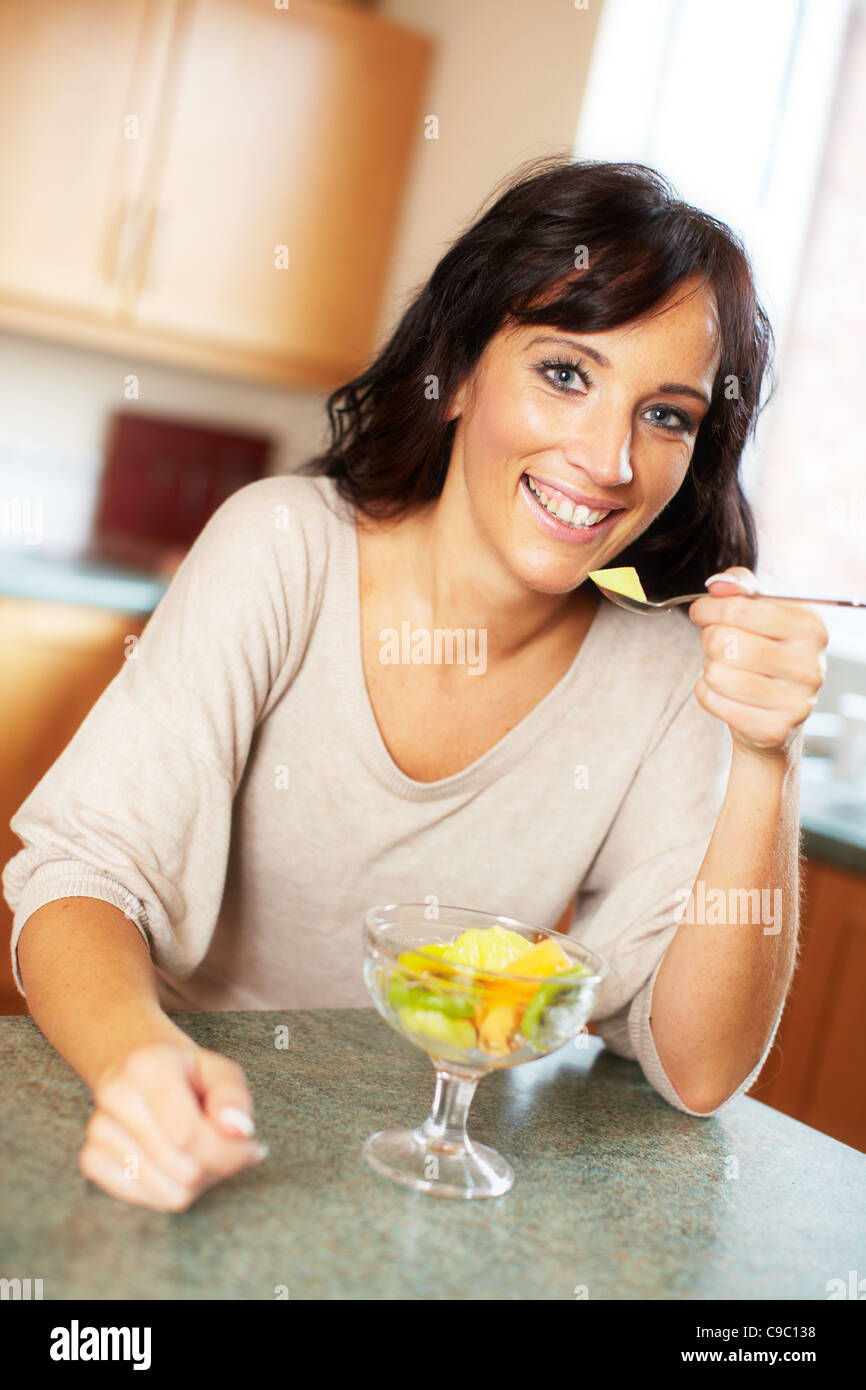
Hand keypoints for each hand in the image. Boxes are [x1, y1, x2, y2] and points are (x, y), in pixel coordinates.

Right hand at [79, 1042, 266, 1211]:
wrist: (137, 1068)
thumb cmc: (186, 1074)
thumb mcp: (219, 1071)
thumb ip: (234, 1097)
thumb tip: (239, 1131)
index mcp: (148, 1067)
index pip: (189, 1135)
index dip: (229, 1153)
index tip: (252, 1148)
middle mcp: (115, 1097)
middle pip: (181, 1170)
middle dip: (218, 1169)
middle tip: (229, 1152)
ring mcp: (97, 1130)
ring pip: (166, 1193)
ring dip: (197, 1183)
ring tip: (202, 1155)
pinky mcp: (90, 1158)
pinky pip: (142, 1199)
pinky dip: (168, 1191)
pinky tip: (175, 1164)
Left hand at [688, 566, 828, 759]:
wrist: (777, 713)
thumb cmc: (765, 653)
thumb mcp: (762, 613)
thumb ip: (741, 587)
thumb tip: (718, 584)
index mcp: (810, 628)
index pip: (740, 610)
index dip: (708, 608)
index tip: (702, 612)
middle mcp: (809, 665)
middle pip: (724, 642)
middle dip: (708, 640)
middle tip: (717, 643)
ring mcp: (795, 702)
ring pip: (716, 673)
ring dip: (709, 668)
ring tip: (725, 668)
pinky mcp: (773, 729)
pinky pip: (713, 700)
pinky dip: (706, 692)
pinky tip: (724, 691)